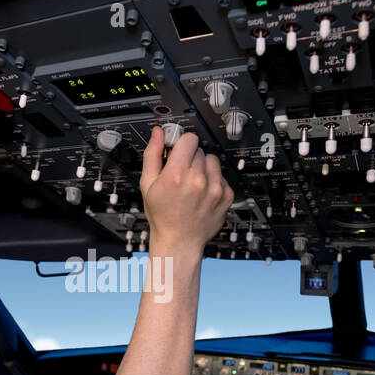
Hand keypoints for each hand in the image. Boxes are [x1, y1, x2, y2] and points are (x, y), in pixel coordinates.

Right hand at [139, 126, 233, 253]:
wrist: (179, 241)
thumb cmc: (162, 216)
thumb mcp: (148, 184)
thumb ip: (153, 154)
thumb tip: (158, 134)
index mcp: (177, 175)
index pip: (189, 139)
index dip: (182, 144)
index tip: (178, 152)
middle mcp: (198, 180)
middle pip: (200, 150)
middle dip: (190, 158)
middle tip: (181, 174)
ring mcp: (215, 188)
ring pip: (213, 160)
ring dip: (204, 167)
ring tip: (193, 183)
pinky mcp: (227, 196)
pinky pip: (222, 176)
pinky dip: (213, 181)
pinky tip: (202, 193)